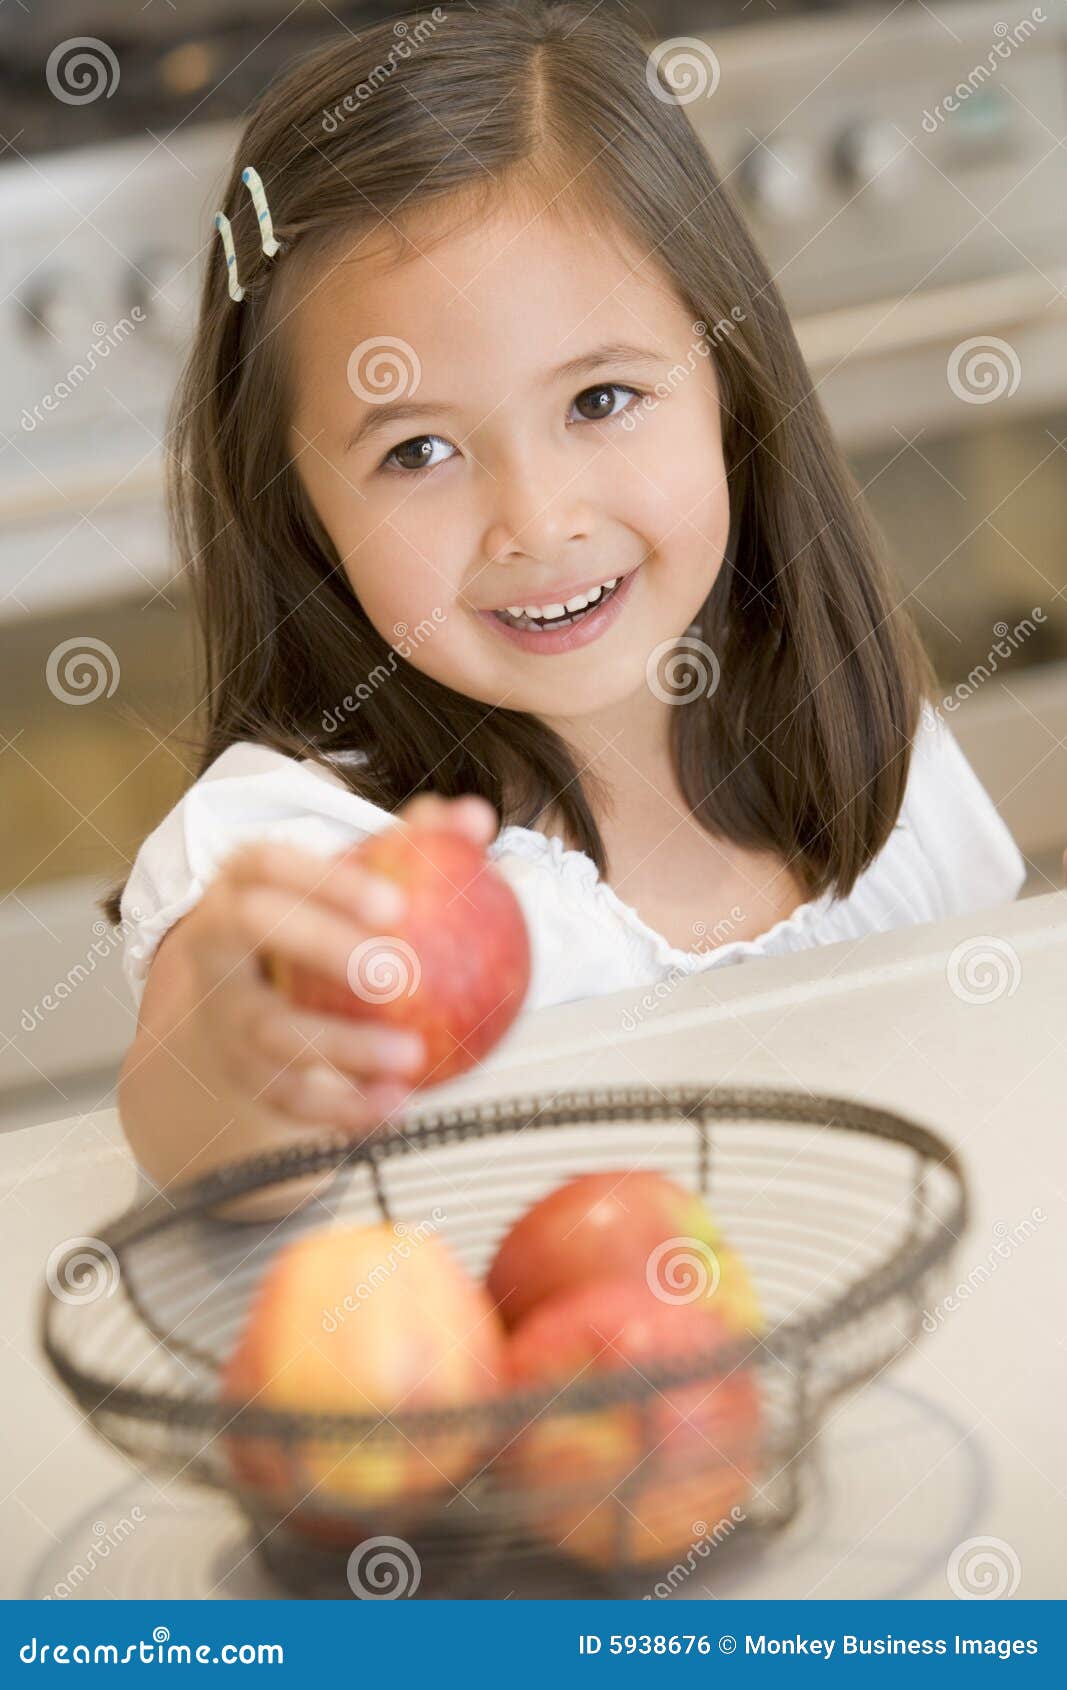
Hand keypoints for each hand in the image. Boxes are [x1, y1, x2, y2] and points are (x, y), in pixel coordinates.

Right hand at [174, 791, 497, 1133]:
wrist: (243, 995)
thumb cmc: (316, 921)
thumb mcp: (353, 882)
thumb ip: (415, 845)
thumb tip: (477, 818)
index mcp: (243, 881)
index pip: (270, 863)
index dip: (326, 880)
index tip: (395, 903)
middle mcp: (217, 939)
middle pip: (253, 930)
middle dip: (320, 945)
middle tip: (396, 973)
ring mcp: (221, 1009)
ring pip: (269, 1029)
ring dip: (341, 1048)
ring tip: (411, 1056)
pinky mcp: (237, 1070)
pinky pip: (286, 1097)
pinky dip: (341, 1108)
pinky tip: (399, 1107)